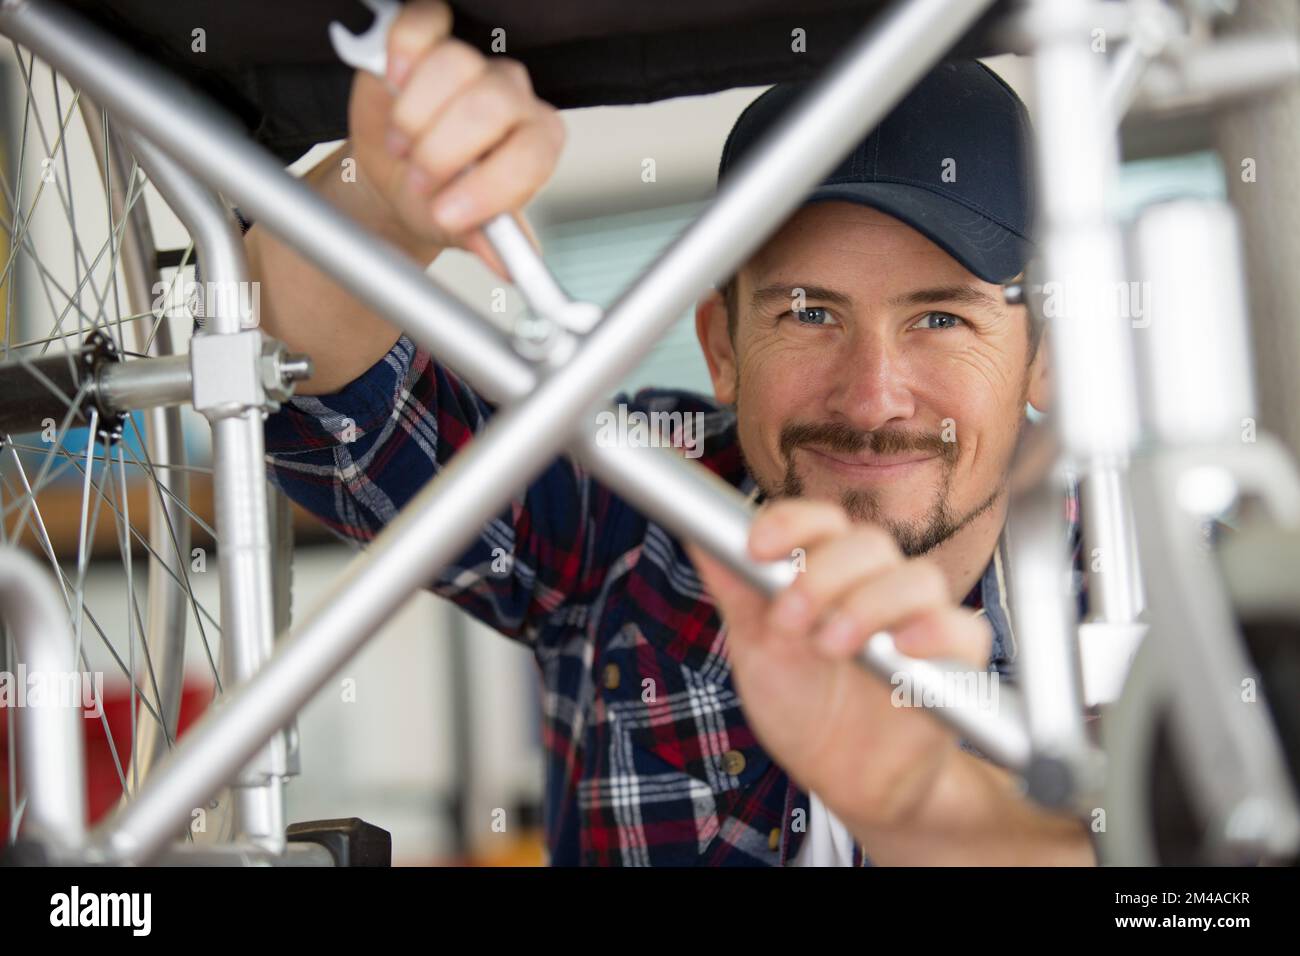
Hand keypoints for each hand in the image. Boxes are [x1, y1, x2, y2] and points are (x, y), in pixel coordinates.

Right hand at [346, 0, 563, 274]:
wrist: (394, 180)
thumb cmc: (436, 199)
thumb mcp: (461, 230)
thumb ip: (489, 242)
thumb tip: (510, 269)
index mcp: (534, 145)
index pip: (530, 155)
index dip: (489, 187)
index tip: (449, 214)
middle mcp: (512, 99)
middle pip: (490, 105)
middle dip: (442, 153)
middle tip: (418, 181)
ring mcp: (473, 65)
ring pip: (454, 65)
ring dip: (415, 115)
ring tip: (402, 145)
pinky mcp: (431, 38)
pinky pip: (425, 21)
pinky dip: (404, 48)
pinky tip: (394, 80)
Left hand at [685, 499, 993, 828]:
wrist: (843, 779)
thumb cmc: (803, 706)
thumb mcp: (755, 648)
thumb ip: (734, 589)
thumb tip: (694, 531)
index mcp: (829, 572)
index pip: (821, 521)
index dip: (791, 523)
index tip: (757, 547)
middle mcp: (877, 587)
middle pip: (868, 543)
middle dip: (823, 573)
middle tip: (790, 618)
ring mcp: (920, 622)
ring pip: (917, 577)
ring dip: (870, 605)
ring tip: (831, 647)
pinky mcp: (956, 666)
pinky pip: (965, 631)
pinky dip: (935, 632)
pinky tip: (900, 650)